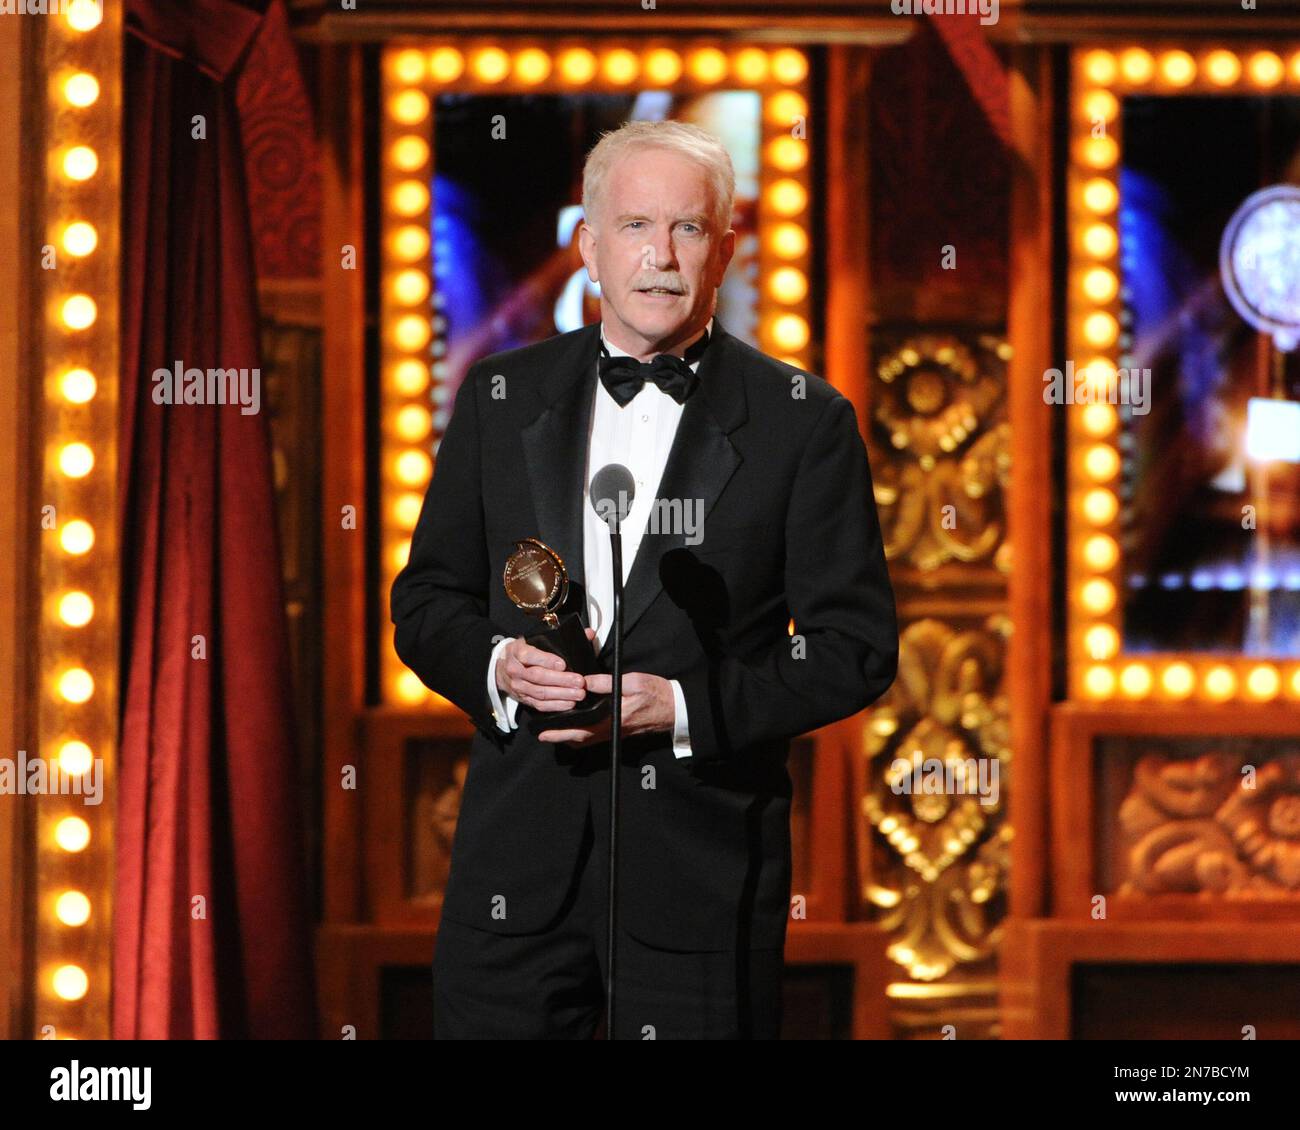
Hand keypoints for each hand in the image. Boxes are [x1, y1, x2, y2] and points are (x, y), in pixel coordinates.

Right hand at [494, 628, 598, 712]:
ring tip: (578, 693)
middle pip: (538, 676)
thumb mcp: (534, 639)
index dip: (547, 660)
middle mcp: (515, 669)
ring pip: (540, 692)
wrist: (501, 668)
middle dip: (561, 680)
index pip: (530, 656)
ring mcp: (518, 686)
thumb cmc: (522, 652)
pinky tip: (569, 703)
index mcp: (517, 651)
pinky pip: (539, 704)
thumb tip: (588, 633)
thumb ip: (562, 637)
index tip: (563, 664)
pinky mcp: (523, 699)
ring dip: (561, 694)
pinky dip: (556, 705)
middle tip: (579, 681)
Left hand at [537, 671, 675, 744]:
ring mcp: (616, 733)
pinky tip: (577, 729)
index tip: (544, 731)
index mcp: (612, 719)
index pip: (581, 729)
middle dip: (560, 738)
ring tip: (555, 732)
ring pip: (588, 741)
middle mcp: (612, 730)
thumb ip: (606, 682)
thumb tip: (584, 681)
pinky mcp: (620, 732)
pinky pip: (596, 738)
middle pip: (580, 740)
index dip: (561, 731)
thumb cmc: (656, 693)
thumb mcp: (632, 681)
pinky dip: (583, 736)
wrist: (675, 708)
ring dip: (570, 738)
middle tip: (542, 735)